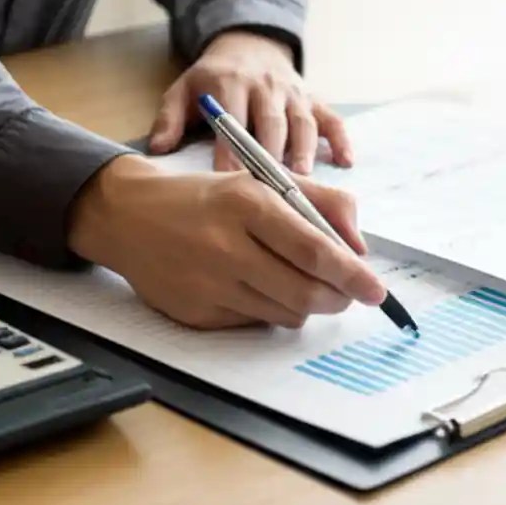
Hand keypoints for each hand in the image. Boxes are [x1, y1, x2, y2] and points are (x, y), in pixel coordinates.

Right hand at [67, 155, 386, 329]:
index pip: (313, 248)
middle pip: (304, 291)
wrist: (129, 216)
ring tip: (297, 282)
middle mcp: (226, 245)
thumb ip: (320, 203)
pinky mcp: (197, 313)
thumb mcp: (260, 181)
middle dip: (338, 298)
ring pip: (285, 313)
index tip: (376, 289)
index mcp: (247, 204)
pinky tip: (255, 287)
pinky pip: (255, 323)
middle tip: (348, 294)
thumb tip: (358, 247)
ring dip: (306, 304)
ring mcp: (209, 284)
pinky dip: (270, 310)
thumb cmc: (206, 198)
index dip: (351, 274)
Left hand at [147, 29, 351, 173]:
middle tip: (271, 188)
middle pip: (271, 122)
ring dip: (304, 150)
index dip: (230, 153)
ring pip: (302, 122)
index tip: (229, 182)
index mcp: (229, 84)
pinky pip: (332, 118)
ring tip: (304, 179)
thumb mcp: (183, 90)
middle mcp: (265, 87)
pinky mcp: (314, 99)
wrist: (248, 44)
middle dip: (272, 155)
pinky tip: (346, 162)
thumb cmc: (213, 79)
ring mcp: (293, 93)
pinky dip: (341, 139)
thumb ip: (169, 118)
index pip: (230, 121)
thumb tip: (157, 149)